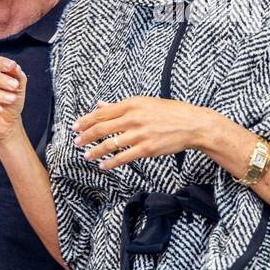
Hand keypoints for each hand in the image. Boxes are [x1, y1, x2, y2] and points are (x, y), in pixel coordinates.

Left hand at [72, 96, 213, 169]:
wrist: (194, 124)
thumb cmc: (169, 112)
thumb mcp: (144, 103)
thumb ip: (119, 106)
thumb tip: (99, 105)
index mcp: (132, 104)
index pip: (101, 113)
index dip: (85, 121)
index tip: (75, 127)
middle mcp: (134, 118)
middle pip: (101, 129)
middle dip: (85, 137)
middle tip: (76, 142)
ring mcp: (140, 134)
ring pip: (109, 144)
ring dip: (94, 151)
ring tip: (86, 155)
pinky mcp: (147, 149)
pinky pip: (123, 157)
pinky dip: (110, 162)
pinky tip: (103, 165)